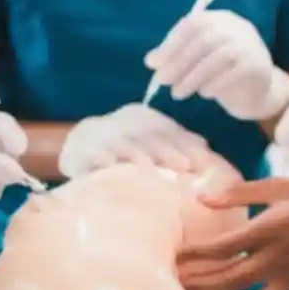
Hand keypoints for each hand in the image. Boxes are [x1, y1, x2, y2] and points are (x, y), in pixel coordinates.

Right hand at [58, 103, 210, 177]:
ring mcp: (104, 133)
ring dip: (139, 157)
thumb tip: (206, 148)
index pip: (169, 130)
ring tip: (152, 172)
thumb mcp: (151, 139)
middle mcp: (126, 122)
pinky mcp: (84, 148)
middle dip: (169, 151)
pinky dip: (105, 160)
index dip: (188, 145)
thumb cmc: (126, 145)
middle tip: (185, 166)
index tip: (204, 163)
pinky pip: (96, 153)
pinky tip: (113, 168)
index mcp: (145, 117)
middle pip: (150, 136)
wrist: (82, 141)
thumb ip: (178, 142)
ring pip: (125, 144)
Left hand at [145, 9, 288, 120]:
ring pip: (218, 57)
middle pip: (205, 39)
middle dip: (179, 61)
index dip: (172, 42)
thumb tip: (151, 60)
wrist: (259, 90)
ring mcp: (251, 45)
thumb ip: (177, 55)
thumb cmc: (223, 72)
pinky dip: (215, 84)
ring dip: (193, 77)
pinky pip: (234, 73)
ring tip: (178, 93)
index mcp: (221, 19)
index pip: (194, 23)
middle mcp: (238, 27)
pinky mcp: (258, 65)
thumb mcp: (198, 60)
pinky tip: (204, 94)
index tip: (155, 63)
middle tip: (163, 81)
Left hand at [178, 178, 288, 289]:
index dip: (196, 253)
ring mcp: (284, 273)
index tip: (175, 255)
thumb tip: (204, 199)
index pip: (222, 247)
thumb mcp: (280, 185)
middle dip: (196, 279)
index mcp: (267, 227)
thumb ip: (241, 193)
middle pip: (225, 275)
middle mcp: (272, 255)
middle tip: (171, 280)